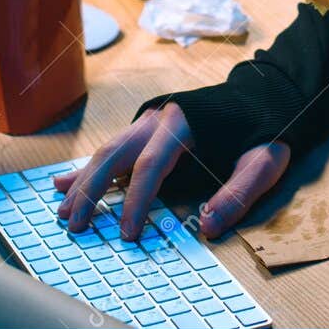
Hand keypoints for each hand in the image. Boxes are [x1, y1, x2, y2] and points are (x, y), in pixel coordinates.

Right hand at [53, 103, 290, 240]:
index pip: (150, 166)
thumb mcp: (264, 163)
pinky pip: (114, 149)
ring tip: (63, 210)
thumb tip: (208, 227)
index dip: (136, 202)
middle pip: (114, 154)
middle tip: (75, 224)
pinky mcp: (149, 130)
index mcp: (183, 124)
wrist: (264, 95)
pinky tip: (65, 182)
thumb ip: (238, 193)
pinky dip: (89, 168)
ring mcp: (151, 122)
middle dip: (91, 190)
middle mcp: (159, 119)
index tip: (128, 233)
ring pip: (108, 150)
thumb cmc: (264, 129)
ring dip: (83, 181)